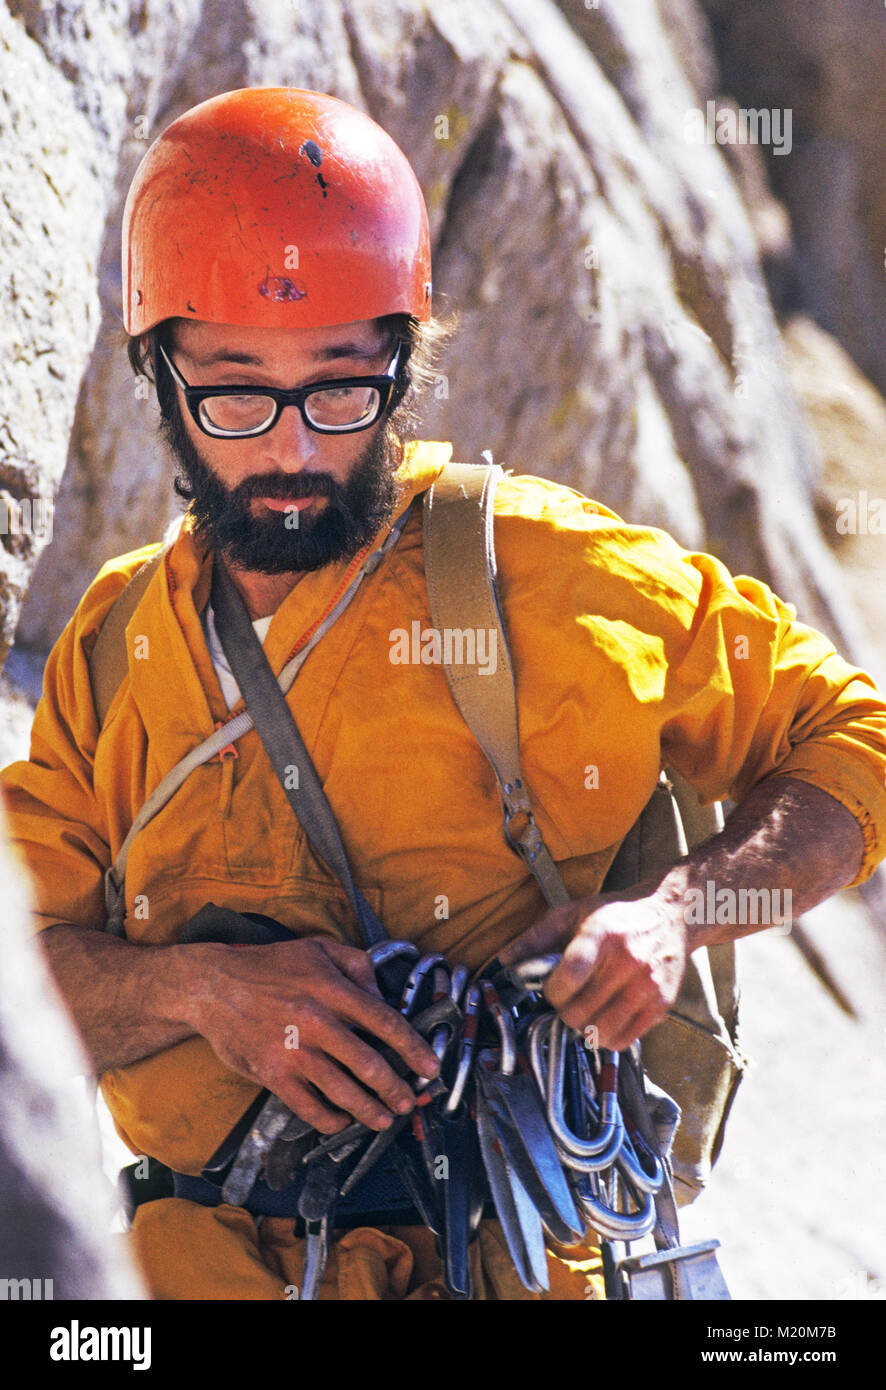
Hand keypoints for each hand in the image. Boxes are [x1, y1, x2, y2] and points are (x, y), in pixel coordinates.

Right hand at [189, 936, 440, 1134]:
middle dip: (396, 1088)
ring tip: (383, 1119)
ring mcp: (293, 1050)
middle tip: (409, 1102)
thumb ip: (357, 965)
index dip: (413, 1048)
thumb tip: (382, 994)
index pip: (385, 1022)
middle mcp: (316, 1021)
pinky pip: (307, 1105)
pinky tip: (340, 1122)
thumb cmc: (268, 966)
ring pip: (342, 1090)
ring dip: (368, 1110)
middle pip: (369, 1063)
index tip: (430, 1067)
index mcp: (332, 989)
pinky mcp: (271, 1072)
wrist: (213, 985)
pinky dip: (327, 1119)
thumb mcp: (318, 949)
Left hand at [498, 891, 688, 1050]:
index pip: (568, 979)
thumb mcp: (572, 913)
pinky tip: (604, 1018)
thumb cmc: (616, 914)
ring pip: (600, 1032)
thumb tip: (502, 962)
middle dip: (564, 1011)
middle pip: (580, 1012)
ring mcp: (647, 986)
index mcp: (601, 935)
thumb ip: (535, 938)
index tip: (552, 988)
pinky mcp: (661, 1005)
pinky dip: (607, 1037)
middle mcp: (627, 962)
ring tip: (584, 1010)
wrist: (672, 915)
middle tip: (567, 1000)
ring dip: (584, 1027)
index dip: (552, 992)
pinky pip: (625, 1040)